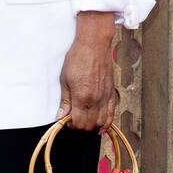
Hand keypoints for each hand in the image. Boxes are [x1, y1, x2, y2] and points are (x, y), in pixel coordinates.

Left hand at [56, 11, 115, 130]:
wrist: (94, 46)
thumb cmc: (78, 59)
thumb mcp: (65, 80)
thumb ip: (65, 101)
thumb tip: (61, 116)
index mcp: (82, 97)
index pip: (78, 122)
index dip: (71, 126)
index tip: (66, 121)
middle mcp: (96, 100)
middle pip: (90, 125)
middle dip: (80, 127)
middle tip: (74, 121)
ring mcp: (105, 97)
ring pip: (101, 122)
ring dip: (93, 125)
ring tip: (85, 120)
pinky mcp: (112, 93)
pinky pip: (111, 113)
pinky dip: (107, 122)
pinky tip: (101, 124)